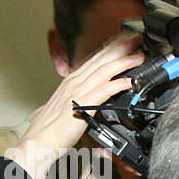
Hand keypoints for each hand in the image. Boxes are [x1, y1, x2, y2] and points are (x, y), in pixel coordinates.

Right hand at [9, 35, 142, 178]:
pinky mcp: (82, 105)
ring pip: (103, 71)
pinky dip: (117, 84)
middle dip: (119, 47)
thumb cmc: (54, 127)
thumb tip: (98, 93)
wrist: (40, 140)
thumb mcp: (70, 105)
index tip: (125, 40)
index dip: (110, 48)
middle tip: (136, 38)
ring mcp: (78, 92)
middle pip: (100, 60)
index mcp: (72, 81)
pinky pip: (103, 91)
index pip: (94, 59)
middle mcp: (75, 82)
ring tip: (139, 56)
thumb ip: (84, 96)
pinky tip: (129, 81)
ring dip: (123, 62)